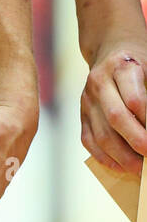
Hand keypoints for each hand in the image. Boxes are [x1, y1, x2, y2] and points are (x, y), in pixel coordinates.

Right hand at [81, 34, 146, 175]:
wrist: (112, 52)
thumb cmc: (140, 65)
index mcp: (121, 66)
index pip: (135, 100)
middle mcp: (99, 81)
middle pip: (116, 117)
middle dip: (137, 142)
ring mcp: (87, 98)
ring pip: (101, 133)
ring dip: (123, 156)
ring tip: (140, 169)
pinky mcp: (81, 113)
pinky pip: (88, 140)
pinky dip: (104, 157)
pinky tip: (120, 166)